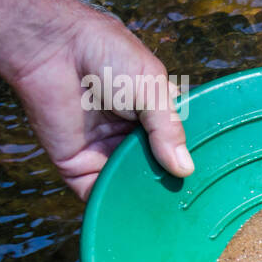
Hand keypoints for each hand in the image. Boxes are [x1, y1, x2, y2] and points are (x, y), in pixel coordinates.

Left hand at [5, 3, 193, 199]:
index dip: (188, 160)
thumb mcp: (153, 90)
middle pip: (154, 169)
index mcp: (150, 114)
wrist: (55, 48)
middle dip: (167, 184)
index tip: (206, 179)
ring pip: (129, 184)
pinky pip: (98, 192)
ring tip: (165, 213)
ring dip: (143, 197)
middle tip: (188, 202)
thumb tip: (185, 170)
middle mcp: (128, 135)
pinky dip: (112, 205)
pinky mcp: (77, 165)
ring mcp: (103, 151)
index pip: (175, 145)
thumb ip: (169, 131)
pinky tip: (132, 214)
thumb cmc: (107, 56)